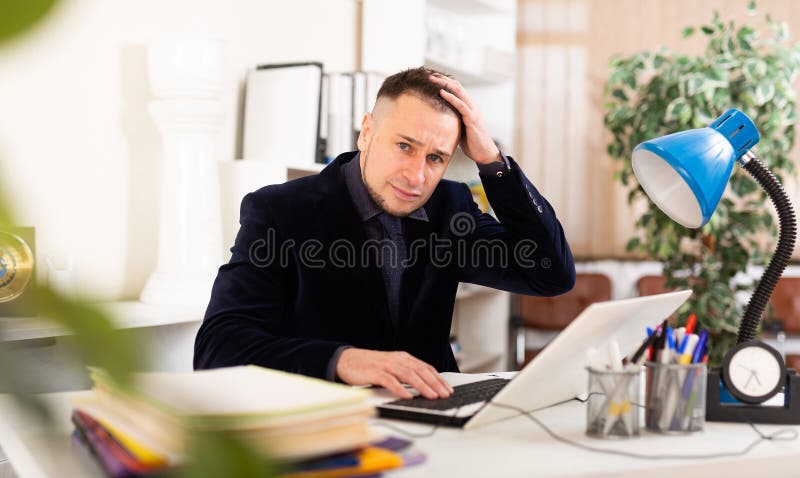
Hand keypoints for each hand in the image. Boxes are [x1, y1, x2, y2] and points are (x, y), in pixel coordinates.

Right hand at [336, 348, 453, 398]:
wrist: (347, 360)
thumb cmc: (370, 366)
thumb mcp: (391, 367)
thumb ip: (405, 373)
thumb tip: (423, 386)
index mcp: (403, 357)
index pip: (425, 367)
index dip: (437, 378)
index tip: (447, 389)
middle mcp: (397, 359)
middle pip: (420, 370)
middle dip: (434, 383)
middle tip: (444, 394)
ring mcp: (386, 365)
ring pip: (409, 375)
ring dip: (422, 386)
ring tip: (432, 396)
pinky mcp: (375, 372)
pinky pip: (390, 381)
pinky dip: (400, 388)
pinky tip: (408, 396)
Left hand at [429, 74, 500, 164]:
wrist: (484, 152)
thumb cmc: (471, 142)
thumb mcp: (458, 127)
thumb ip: (452, 119)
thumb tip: (437, 118)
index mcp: (467, 106)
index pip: (455, 88)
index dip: (443, 81)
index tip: (431, 78)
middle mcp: (471, 105)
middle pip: (456, 86)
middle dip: (442, 78)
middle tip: (428, 74)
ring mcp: (472, 110)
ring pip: (458, 91)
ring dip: (444, 84)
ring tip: (432, 79)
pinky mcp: (472, 118)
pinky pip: (461, 104)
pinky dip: (451, 97)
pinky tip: (441, 92)